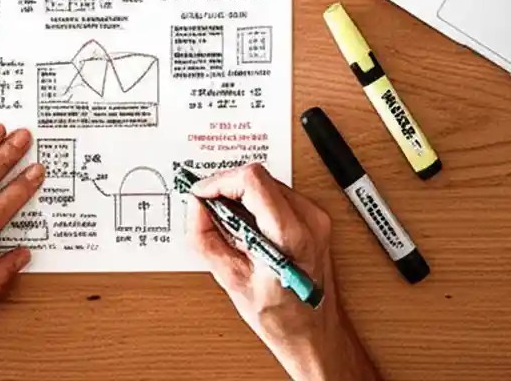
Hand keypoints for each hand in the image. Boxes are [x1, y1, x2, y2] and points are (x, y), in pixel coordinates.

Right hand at [188, 164, 378, 380]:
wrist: (314, 333)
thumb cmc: (283, 318)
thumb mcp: (233, 281)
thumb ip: (207, 239)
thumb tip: (195, 208)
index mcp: (292, 235)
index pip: (252, 180)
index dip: (219, 182)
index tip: (201, 194)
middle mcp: (309, 219)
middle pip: (257, 178)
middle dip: (226, 190)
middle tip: (207, 211)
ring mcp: (315, 217)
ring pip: (265, 184)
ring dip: (239, 197)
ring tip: (226, 226)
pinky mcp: (313, 219)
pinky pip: (275, 196)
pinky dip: (253, 205)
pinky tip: (245, 229)